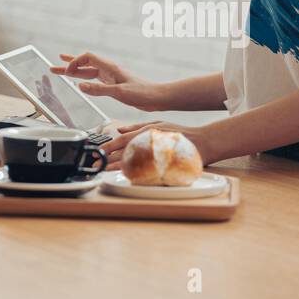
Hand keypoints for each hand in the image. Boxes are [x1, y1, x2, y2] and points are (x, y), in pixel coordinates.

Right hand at [50, 52, 167, 111]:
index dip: (75, 62)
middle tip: (53, 66)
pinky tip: (80, 82)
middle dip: (68, 65)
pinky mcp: (114, 84)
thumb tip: (80, 86)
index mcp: (110, 68)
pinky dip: (84, 79)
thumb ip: (99, 90)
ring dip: (75, 72)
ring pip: (88, 72)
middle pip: (85, 63)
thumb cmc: (142, 93)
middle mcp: (109, 70)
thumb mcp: (119, 92)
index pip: (87, 58)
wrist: (156, 97)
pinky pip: (95, 79)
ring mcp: (111, 76)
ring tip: (61, 72)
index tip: (66, 73)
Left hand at [102, 120, 219, 170]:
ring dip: (116, 166)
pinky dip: (132, 171)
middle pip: (122, 152)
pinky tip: (124, 174)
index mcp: (145, 132)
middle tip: (96, 164)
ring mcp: (154, 152)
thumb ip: (137, 127)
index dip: (108, 147)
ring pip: (130, 160)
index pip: (122, 140)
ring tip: (104, 170)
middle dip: (107, 159)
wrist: (202, 142)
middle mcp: (148, 141)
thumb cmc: (180, 133)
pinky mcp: (161, 161)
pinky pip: (142, 168)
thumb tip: (119, 130)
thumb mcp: (157, 124)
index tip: (98, 152)